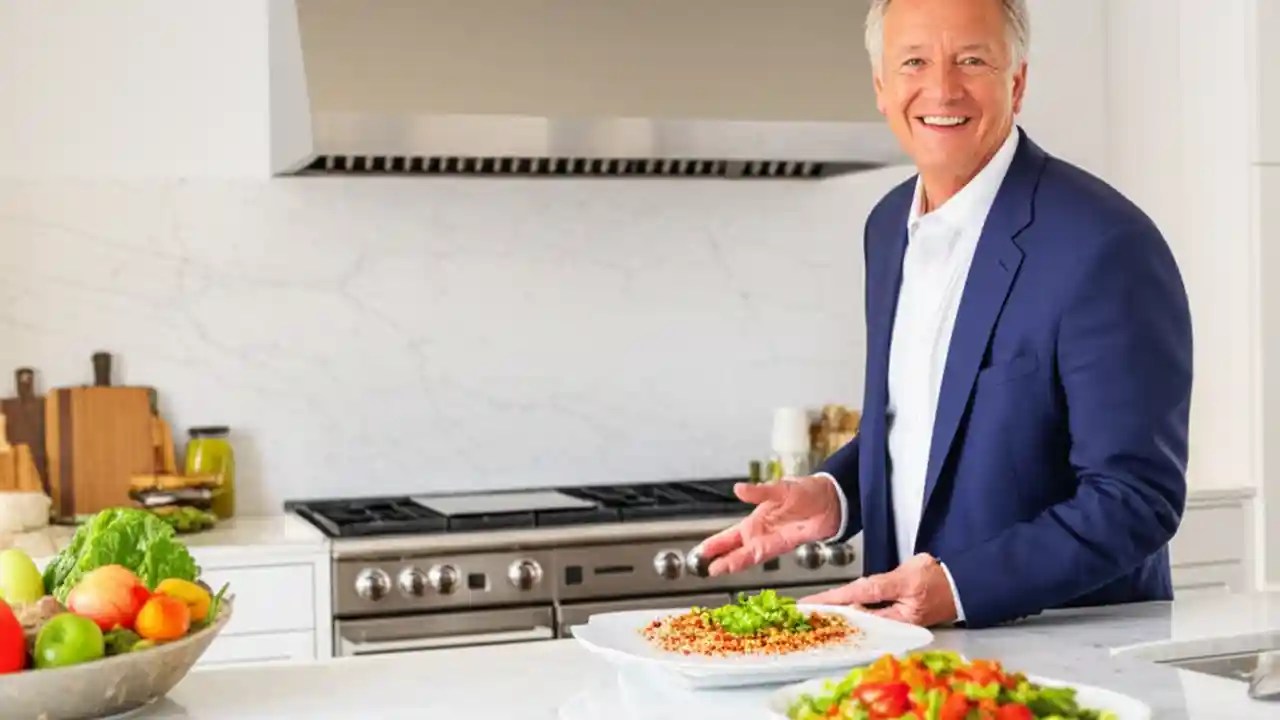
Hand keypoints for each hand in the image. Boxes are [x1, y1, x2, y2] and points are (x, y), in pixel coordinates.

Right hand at [695, 476, 841, 576]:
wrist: (833, 501)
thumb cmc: (807, 490)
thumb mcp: (782, 488)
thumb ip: (760, 492)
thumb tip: (738, 489)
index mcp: (757, 518)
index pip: (731, 534)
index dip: (716, 543)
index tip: (701, 551)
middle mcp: (761, 532)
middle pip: (735, 548)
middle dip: (719, 557)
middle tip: (701, 566)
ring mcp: (773, 541)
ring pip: (747, 555)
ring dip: (732, 562)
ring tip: (715, 570)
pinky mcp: (786, 547)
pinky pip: (766, 556)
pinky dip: (752, 560)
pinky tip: (740, 564)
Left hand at [800, 553, 957, 626]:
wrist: (964, 588)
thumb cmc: (939, 577)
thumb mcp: (910, 572)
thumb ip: (882, 583)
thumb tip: (859, 592)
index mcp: (900, 604)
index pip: (859, 598)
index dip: (833, 599)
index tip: (811, 603)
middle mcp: (898, 621)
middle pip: (857, 618)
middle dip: (831, 615)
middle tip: (807, 611)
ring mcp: (898, 626)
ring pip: (863, 623)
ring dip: (840, 618)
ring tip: (817, 613)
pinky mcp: (899, 627)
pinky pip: (873, 624)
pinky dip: (855, 620)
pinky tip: (841, 616)